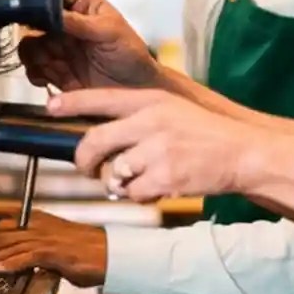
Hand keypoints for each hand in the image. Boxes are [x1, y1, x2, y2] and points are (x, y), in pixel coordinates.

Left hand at [0, 211, 108, 287]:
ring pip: (7, 240)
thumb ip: (23, 245)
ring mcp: (45, 237)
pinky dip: (12, 262)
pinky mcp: (55, 253)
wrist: (108, 253)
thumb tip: (0, 254)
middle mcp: (36, 223)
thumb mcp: (46, 241)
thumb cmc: (80, 249)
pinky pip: (29, 256)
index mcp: (32, 217)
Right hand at [18, 0, 159, 90]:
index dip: (38, 4)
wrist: (138, 89)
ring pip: (29, 46)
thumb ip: (79, 22)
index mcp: (80, 3)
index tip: (36, 18)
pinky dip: (35, 74)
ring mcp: (58, 47)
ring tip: (50, 65)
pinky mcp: (55, 70)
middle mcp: (64, 22)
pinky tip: (47, 79)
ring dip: (34, 57)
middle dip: (32, 34)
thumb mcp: (109, 32)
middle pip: (32, 21)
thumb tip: (51, 14)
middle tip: (45, 47)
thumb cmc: (131, 53)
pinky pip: (33, 70)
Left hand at [48, 88, 261, 202]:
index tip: (51, 106)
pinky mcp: (165, 176)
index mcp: (151, 100)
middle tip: (86, 168)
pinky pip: (132, 193)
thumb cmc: (207, 134)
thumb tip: (104, 135)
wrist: (242, 152)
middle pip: (94, 141)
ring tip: (136, 180)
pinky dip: (139, 195)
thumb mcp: (173, 110)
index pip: (101, 98)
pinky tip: (156, 187)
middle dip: (83, 160)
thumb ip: (140, 117)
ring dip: (117, 182)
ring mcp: (157, 149)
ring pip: (112, 172)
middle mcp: (151, 121)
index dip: (71, 102)